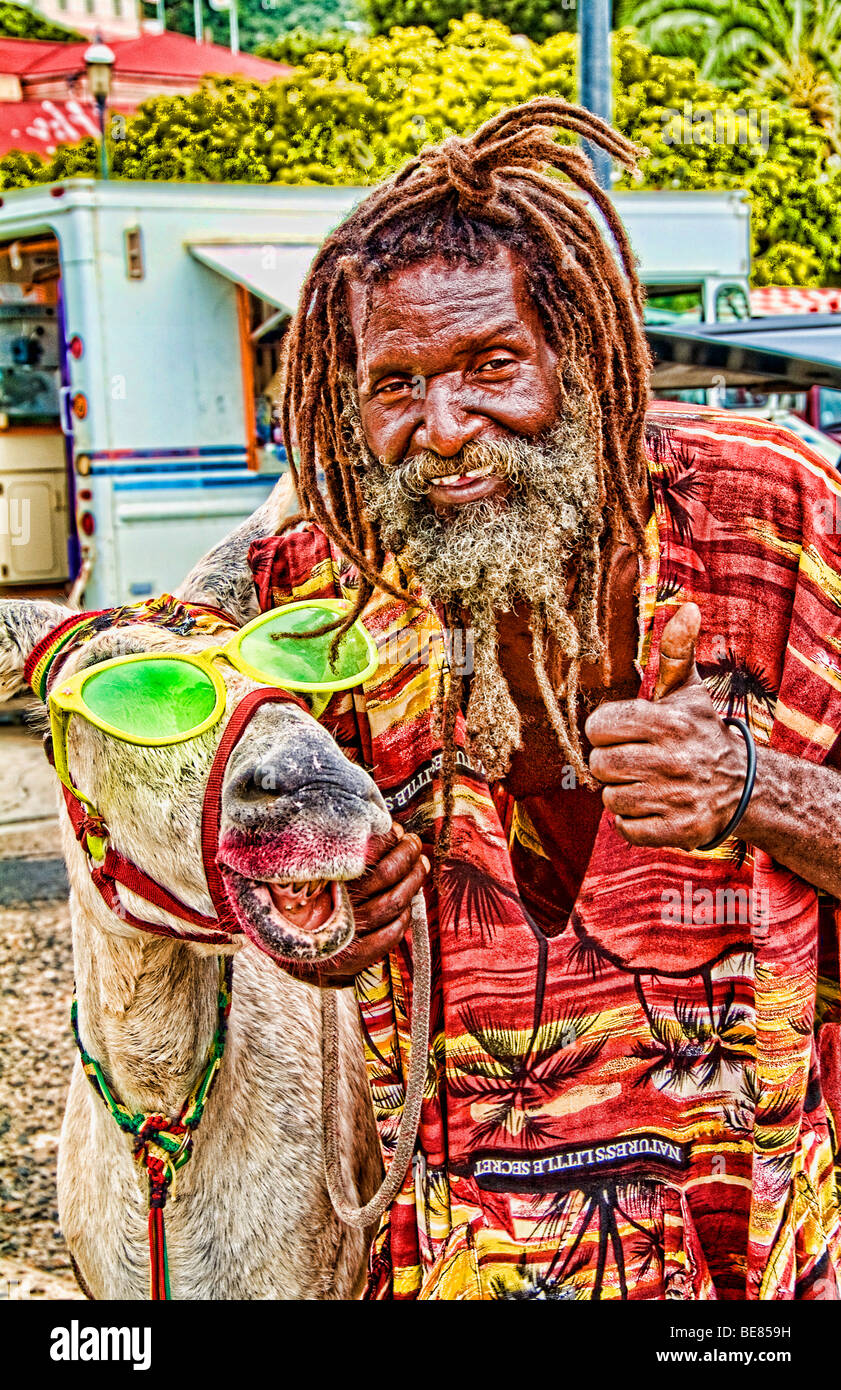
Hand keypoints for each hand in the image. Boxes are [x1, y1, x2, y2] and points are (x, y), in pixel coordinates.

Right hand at [300, 824, 428, 986]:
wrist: (281, 949)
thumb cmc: (294, 903)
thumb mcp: (304, 873)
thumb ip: (331, 854)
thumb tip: (369, 828)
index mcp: (324, 880)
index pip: (365, 853)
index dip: (386, 840)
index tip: (396, 829)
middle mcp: (337, 905)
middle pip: (386, 874)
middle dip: (406, 853)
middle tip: (413, 842)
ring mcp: (349, 933)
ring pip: (394, 901)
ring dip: (413, 879)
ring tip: (420, 863)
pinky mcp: (358, 955)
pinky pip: (392, 933)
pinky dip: (404, 916)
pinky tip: (408, 904)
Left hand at [585, 603, 747, 850]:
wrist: (744, 786)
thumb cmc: (702, 731)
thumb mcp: (689, 691)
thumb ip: (677, 651)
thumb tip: (687, 607)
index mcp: (667, 721)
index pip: (598, 726)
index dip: (604, 730)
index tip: (622, 732)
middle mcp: (672, 759)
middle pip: (600, 765)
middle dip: (611, 763)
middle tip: (633, 760)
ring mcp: (676, 797)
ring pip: (611, 799)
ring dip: (622, 794)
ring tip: (645, 783)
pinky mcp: (679, 830)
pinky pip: (626, 829)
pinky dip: (632, 822)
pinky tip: (652, 807)